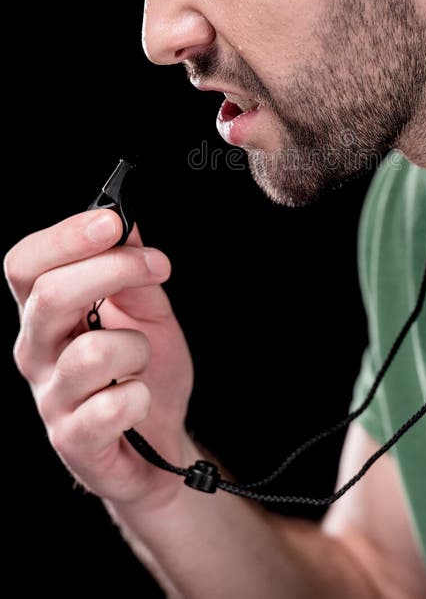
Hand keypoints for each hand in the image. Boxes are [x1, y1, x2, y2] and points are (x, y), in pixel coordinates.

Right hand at [5, 209, 193, 509]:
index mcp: (47, 313)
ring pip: (90, 353)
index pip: (26, 264)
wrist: (159, 443)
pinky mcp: (73, 441)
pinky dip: (140, 396)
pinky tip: (140, 398)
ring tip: (141, 358)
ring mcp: (51, 398)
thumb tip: (125, 222)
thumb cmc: (144, 370)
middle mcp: (37, 352)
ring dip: (136, 347)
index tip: (111, 222)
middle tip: (158, 266)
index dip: (65, 237)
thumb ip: (132, 270)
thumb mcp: (147, 310)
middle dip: (111, 270)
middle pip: (49, 296)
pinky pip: (110, 407)